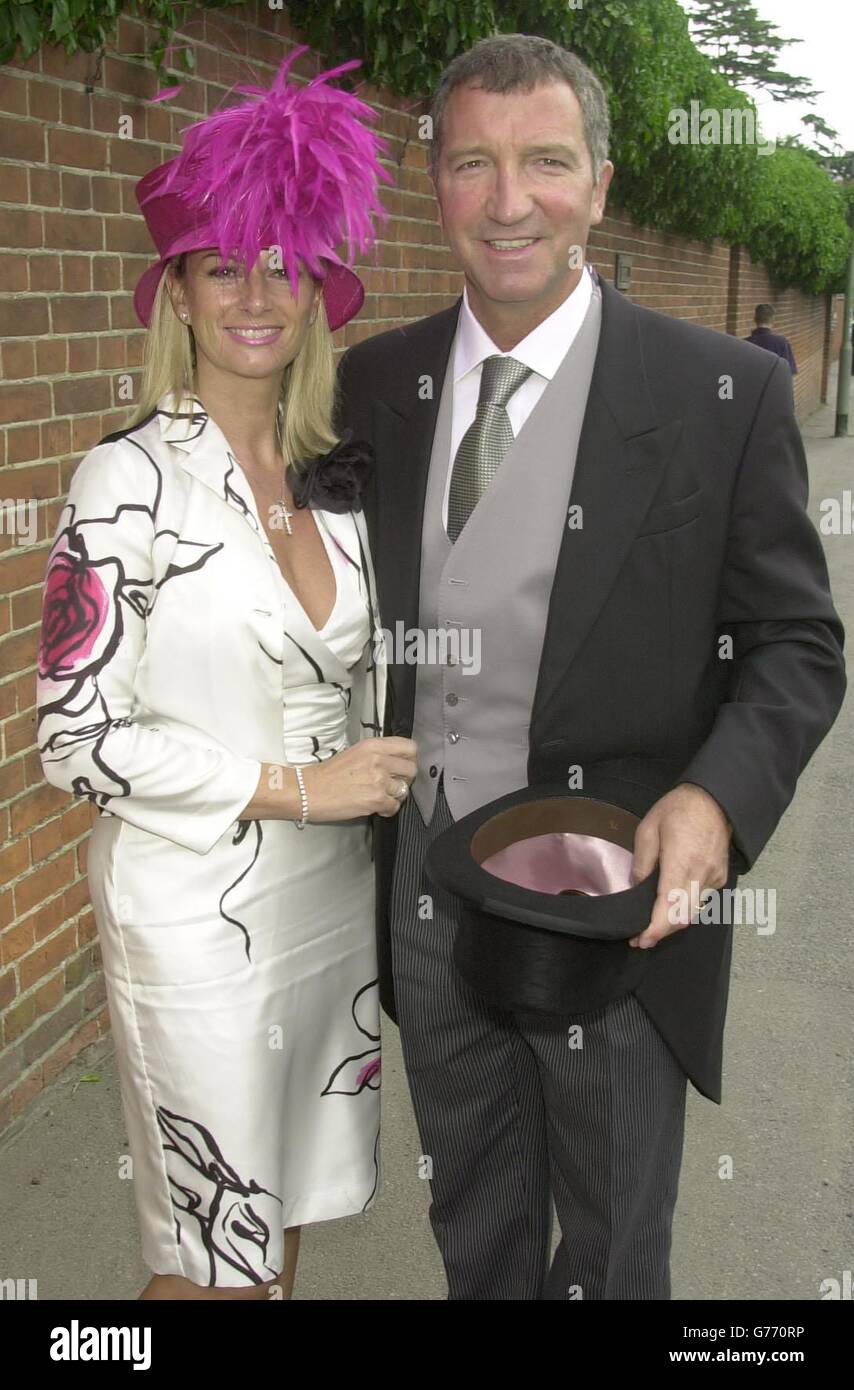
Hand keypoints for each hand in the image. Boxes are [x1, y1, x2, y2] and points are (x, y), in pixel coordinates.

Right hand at [302, 737, 417, 821]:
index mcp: (373, 746)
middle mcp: (379, 760)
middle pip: (411, 769)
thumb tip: (395, 761)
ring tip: (380, 796)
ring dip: (395, 796)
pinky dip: (387, 810)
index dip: (410, 759)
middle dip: (405, 779)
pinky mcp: (376, 799)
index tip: (404, 766)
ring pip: (404, 790)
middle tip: (393, 784)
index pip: (409, 747)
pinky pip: (395, 806)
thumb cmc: (327, 775)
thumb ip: (377, 754)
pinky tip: (376, 807)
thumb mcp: (355, 753)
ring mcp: (379, 780)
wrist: (309, 791)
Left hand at [628, 783, 731, 948]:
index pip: (669, 907)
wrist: (714, 799)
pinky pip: (701, 901)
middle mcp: (701, 875)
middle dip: (661, 932)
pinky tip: (671, 906)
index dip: (655, 929)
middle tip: (640, 938)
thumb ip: (642, 862)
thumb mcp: (648, 829)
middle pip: (683, 918)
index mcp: (681, 862)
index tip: (641, 939)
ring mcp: (714, 878)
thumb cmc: (678, 809)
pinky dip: (685, 909)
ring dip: (673, 923)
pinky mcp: (720, 877)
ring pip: (693, 913)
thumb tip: (637, 886)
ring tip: (652, 925)